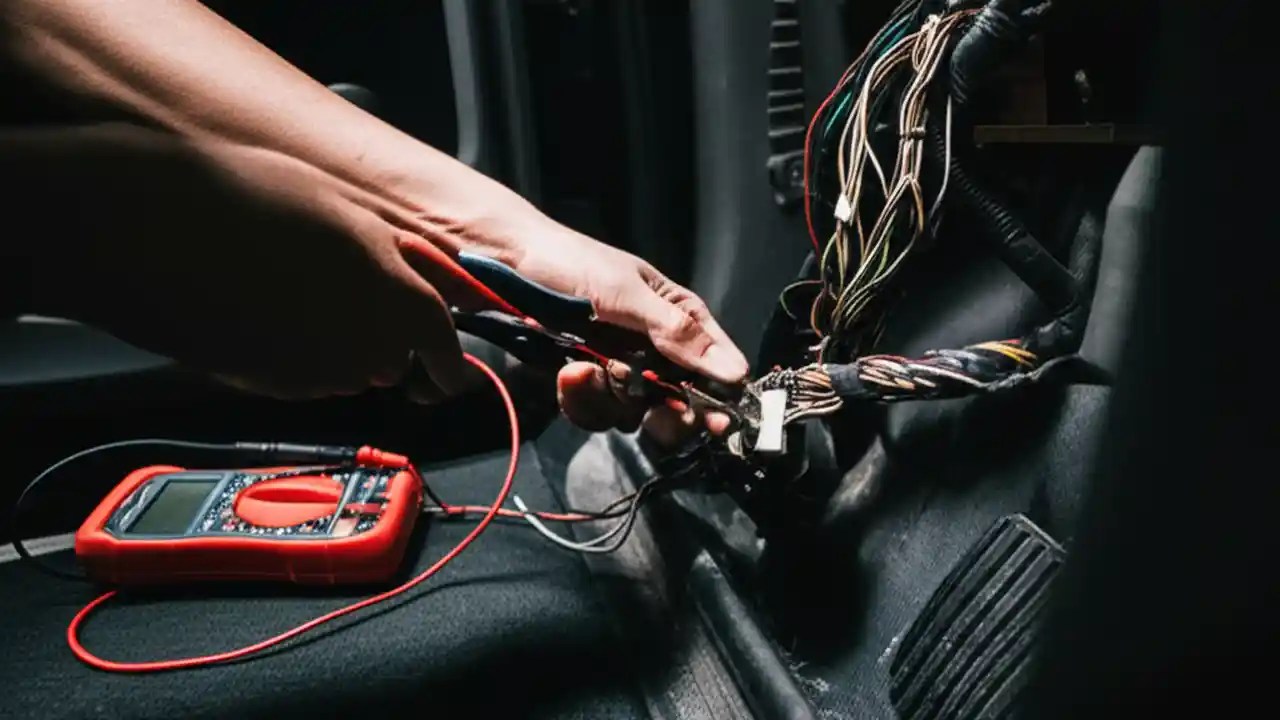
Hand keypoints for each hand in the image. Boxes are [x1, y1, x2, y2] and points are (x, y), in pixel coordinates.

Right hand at [20, 124, 475, 400]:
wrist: (150, 226)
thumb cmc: (248, 198)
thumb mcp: (343, 208)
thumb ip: (396, 255)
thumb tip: (428, 275)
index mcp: (394, 296)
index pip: (443, 344)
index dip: (450, 360)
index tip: (451, 369)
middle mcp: (362, 345)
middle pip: (394, 360)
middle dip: (386, 338)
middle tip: (346, 292)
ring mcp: (311, 372)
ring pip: (348, 373)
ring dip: (340, 347)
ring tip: (293, 291)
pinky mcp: (264, 386)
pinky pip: (303, 381)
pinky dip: (298, 358)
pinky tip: (263, 313)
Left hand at [511, 229, 749, 445]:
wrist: (504, 263)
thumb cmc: (570, 263)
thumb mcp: (629, 295)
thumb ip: (679, 335)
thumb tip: (735, 371)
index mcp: (674, 317)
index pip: (713, 365)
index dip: (717, 396)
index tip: (715, 421)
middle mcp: (650, 347)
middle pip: (676, 402)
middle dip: (662, 408)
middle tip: (652, 405)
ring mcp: (615, 366)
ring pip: (632, 412)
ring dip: (610, 397)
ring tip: (588, 368)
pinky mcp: (581, 381)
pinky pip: (593, 410)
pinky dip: (580, 397)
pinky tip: (569, 373)